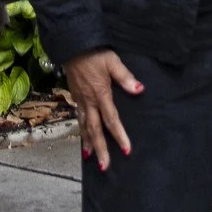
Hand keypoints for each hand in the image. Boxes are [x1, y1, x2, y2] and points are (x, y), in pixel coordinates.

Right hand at [62, 49, 140, 171]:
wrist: (72, 45)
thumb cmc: (95, 53)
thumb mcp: (112, 62)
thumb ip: (125, 77)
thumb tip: (139, 90)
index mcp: (100, 94)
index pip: (111, 119)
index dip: (119, 135)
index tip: (126, 150)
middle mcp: (89, 101)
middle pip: (95, 129)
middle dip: (100, 149)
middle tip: (104, 166)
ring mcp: (80, 99)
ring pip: (83, 125)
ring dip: (88, 142)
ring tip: (90, 158)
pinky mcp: (75, 96)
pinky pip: (78, 117)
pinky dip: (80, 129)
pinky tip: (82, 135)